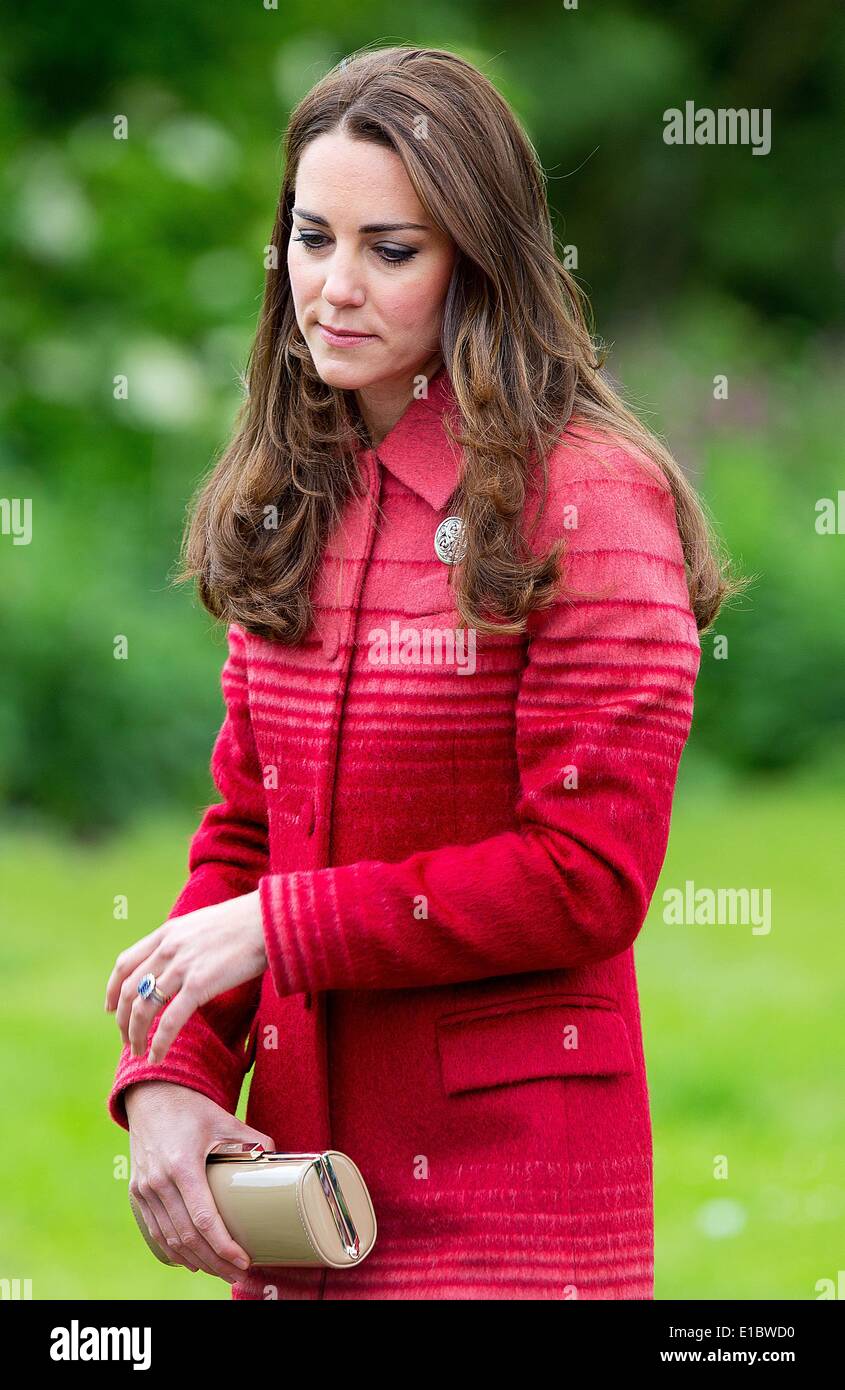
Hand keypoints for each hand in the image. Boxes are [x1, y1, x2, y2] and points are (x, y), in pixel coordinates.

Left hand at [104, 890, 265, 1064]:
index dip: (112, 989)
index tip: (110, 1008)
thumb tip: (178, 961)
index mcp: (166, 933)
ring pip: (143, 1008)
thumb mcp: (202, 925)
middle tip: (125, 1038)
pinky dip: (159, 1043)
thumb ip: (184, 942)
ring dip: (135, 1035)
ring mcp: (182, 967)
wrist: (268, 920)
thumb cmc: (243, 924)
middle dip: (122, 1019)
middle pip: (128, 990)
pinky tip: (157, 1056)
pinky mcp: (199, 985)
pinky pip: (170, 1021)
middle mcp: (167, 949)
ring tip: (138, 1052)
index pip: (125, 964)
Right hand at [124, 1081, 274, 1281]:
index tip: (244, 1260)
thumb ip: (253, 1140)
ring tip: (220, 1271)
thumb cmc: (193, 1109)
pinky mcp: (137, 1192)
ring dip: (195, 1261)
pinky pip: (155, 1231)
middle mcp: (159, 1181)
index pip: (204, 1219)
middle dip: (214, 1261)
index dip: (224, 1246)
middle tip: (237, 1273)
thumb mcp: (226, 1120)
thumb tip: (279, 1160)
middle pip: (188, 1237)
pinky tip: (191, 1260)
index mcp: (182, 1165)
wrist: (152, 1097)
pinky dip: (173, 1251)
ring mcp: (144, 1189)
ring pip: (170, 1239)